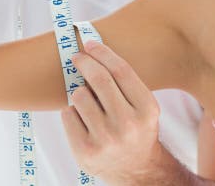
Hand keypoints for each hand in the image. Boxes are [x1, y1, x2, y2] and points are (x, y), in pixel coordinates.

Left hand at [63, 41, 163, 183]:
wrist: (136, 170)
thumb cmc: (136, 128)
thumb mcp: (143, 107)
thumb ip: (124, 83)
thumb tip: (91, 51)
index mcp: (147, 109)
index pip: (122, 70)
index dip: (103, 52)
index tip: (90, 43)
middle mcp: (128, 125)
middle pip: (99, 79)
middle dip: (85, 62)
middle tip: (77, 57)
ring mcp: (106, 139)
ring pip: (80, 95)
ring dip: (79, 92)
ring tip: (88, 103)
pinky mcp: (85, 150)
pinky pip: (67, 114)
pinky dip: (71, 111)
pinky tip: (82, 120)